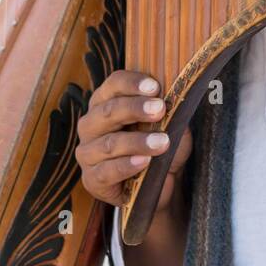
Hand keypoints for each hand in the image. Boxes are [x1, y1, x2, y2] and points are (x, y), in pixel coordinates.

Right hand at [76, 70, 192, 211]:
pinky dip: (126, 166)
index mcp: (105, 101)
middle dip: (135, 108)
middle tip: (160, 109)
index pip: (113, 84)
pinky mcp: (92, 179)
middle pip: (108, 110)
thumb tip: (177, 94)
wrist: (158, 182)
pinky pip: (106, 172)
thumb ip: (168, 110)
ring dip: (137, 141)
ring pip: (109, 143)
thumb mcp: (168, 123)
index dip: (132, 83)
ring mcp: (88, 152)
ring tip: (162, 142)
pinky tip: (144, 162)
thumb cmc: (158, 144)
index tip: (154, 86)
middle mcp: (91, 124)